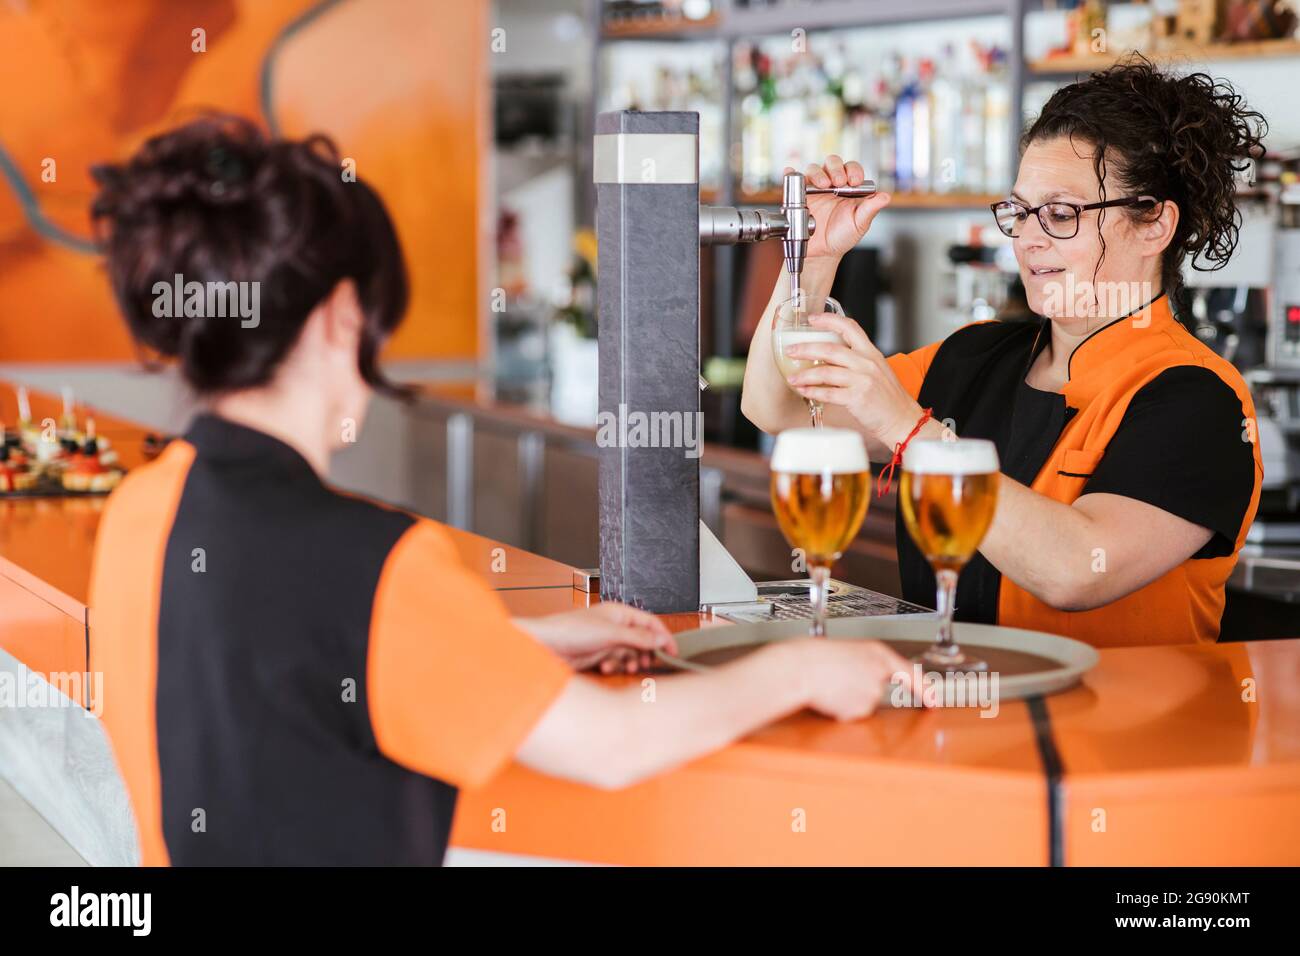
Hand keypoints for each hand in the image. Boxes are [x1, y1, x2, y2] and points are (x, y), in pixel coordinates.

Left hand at [515, 603, 677, 673]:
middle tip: (648, 664)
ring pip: (630, 653)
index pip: (650, 622)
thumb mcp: (611, 633)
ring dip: (630, 662)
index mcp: (620, 613)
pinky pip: (615, 662)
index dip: (663, 636)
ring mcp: (606, 640)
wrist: (545, 645)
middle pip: (642, 640)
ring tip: (627, 668)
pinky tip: (605, 668)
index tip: (672, 652)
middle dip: (646, 653)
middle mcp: (615, 625)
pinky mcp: (598, 654)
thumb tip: (661, 639)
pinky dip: (614, 666)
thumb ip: (638, 637)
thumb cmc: (571, 630)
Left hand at [784, 311, 926, 446]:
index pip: (850, 327)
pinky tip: (803, 391)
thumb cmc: (888, 398)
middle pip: (830, 349)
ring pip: (826, 372)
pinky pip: (828, 393)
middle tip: (790, 350)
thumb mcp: (877, 370)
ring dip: (805, 374)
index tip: (812, 319)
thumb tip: (829, 357)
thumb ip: (857, 361)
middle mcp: (867, 363)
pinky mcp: (857, 398)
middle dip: (806, 348)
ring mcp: (863, 380)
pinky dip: (813, 392)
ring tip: (792, 377)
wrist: (902, 419)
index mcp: (871, 352)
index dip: (829, 320)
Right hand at [792, 155, 891, 260]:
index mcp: (849, 187)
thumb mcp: (860, 223)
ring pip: (814, 169)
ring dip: (818, 173)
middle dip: (836, 169)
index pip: (852, 168)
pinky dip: (790, 174)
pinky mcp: (799, 195)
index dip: (853, 171)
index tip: (854, 181)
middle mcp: (831, 184)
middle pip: (832, 163)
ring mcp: (814, 188)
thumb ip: (871, 209)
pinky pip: (793, 180)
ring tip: (823, 185)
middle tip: (839, 182)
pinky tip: (790, 171)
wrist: (822, 252)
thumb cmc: (842, 236)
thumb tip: (885, 196)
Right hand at [792, 638, 919, 720]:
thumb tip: (869, 683)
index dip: (925, 689)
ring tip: (829, 685)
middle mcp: (880, 672)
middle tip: (839, 682)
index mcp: (878, 653)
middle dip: (859, 691)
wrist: (799, 668)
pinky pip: (853, 714)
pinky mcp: (861, 708)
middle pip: (878, 692)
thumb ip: (865, 665)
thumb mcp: (847, 653)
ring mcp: (872, 691)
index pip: (911, 673)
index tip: (934, 701)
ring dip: (848, 700)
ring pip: (864, 704)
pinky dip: (841, 709)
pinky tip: (830, 697)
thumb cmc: (815, 658)